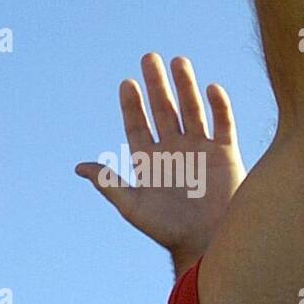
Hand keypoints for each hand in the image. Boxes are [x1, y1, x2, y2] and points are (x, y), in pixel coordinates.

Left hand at [75, 53, 244, 276]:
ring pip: (191, 109)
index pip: (138, 124)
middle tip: (149, 57)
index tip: (127, 82)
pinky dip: (218, 106)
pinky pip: (222, 123)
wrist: (207, 246)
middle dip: (156, 84)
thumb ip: (109, 184)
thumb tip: (79, 167)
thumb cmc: (167, 230)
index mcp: (149, 159)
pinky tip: (211, 88)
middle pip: (164, 109)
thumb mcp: (133, 207)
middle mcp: (173, 148)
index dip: (133, 104)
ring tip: (178, 62)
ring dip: (185, 86)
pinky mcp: (225, 153)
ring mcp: (199, 148)